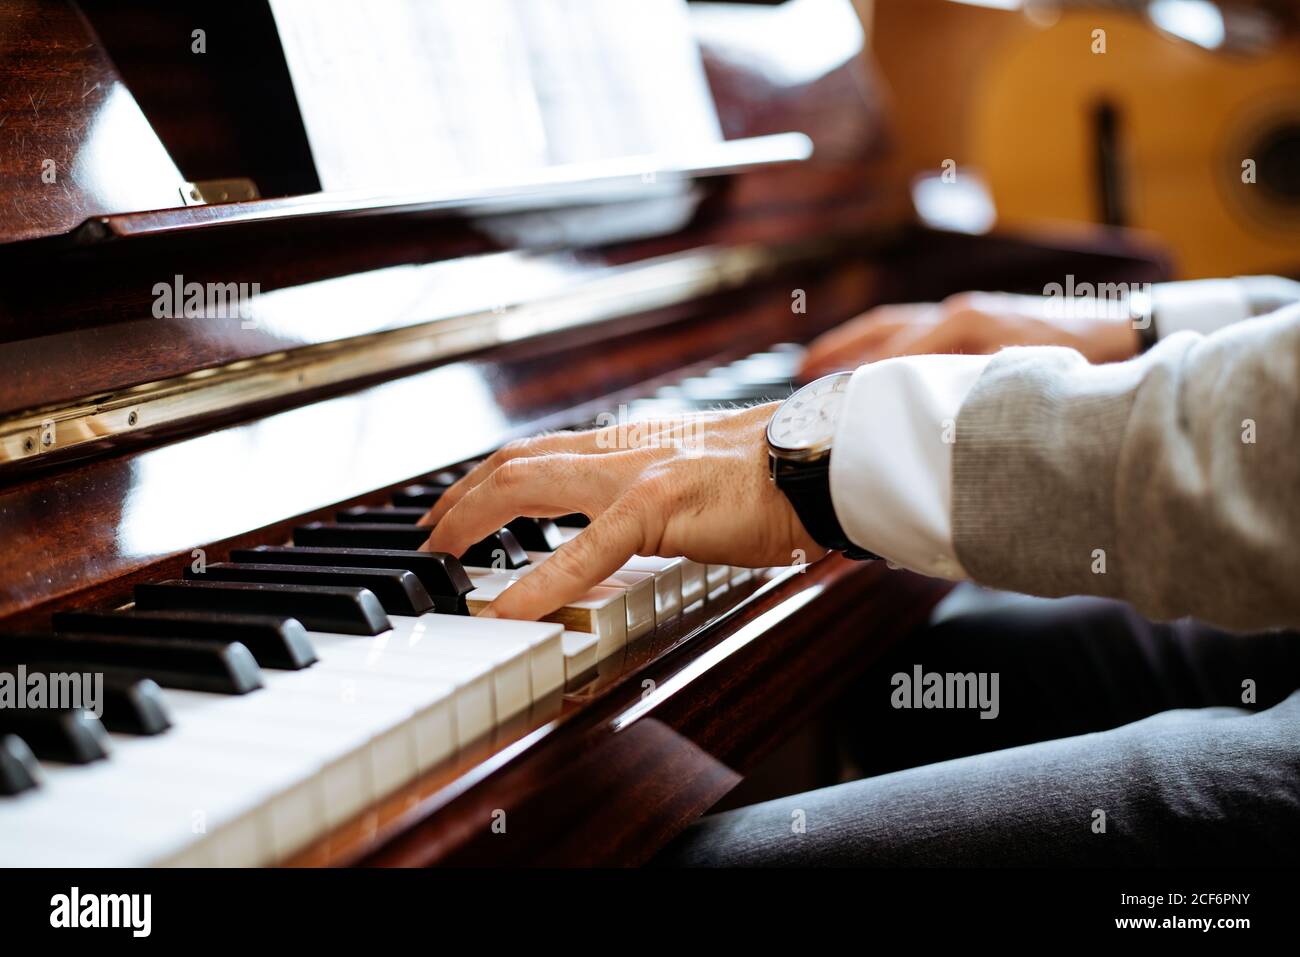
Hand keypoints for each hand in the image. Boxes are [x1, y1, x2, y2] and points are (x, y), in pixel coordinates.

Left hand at [418, 404, 825, 620]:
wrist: (821, 460)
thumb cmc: (772, 475)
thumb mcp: (697, 479)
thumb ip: (655, 494)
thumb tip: (630, 523)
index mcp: (629, 445)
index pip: (537, 452)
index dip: (486, 479)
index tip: (456, 507)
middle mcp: (620, 449)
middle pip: (513, 461)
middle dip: (458, 498)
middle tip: (428, 536)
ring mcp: (634, 473)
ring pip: (527, 485)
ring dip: (471, 521)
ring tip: (440, 558)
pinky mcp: (659, 505)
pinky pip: (584, 549)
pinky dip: (537, 583)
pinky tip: (507, 612)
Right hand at [800, 292, 1139, 378]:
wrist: (1130, 333)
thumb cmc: (1086, 363)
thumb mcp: (1033, 385)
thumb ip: (983, 399)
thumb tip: (941, 426)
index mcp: (968, 325)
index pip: (898, 354)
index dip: (861, 380)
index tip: (830, 404)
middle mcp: (960, 312)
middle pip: (883, 330)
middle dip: (839, 351)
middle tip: (801, 376)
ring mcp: (966, 310)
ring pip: (894, 325)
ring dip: (854, 343)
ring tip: (817, 365)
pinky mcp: (975, 316)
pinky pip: (914, 326)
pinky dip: (883, 342)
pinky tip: (870, 361)